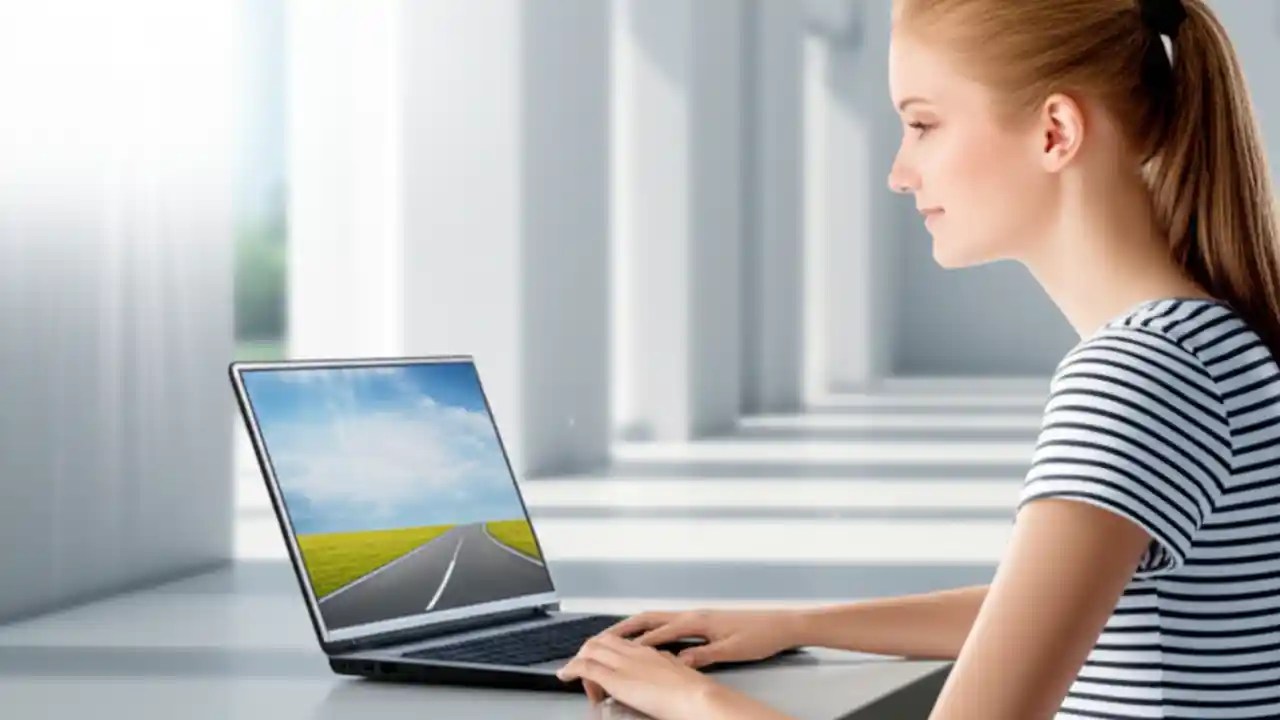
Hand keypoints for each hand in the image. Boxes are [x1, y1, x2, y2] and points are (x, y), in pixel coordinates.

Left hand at [556, 633, 721, 718]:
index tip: (601, 667)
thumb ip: (668, 667)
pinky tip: (565, 674)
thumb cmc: (695, 693)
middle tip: (587, 677)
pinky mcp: (616, 679)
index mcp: (650, 652)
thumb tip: (664, 668)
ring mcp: (624, 664)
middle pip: (601, 643)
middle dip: (588, 656)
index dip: (604, 652)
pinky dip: (572, 668)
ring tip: (573, 676)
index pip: (618, 643)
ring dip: (579, 663)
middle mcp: (635, 652)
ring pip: (591, 650)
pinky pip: (586, 667)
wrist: (699, 698)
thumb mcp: (680, 674)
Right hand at [599, 609, 800, 669]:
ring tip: (615, 637)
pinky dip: (651, 628)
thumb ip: (704, 655)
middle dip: (624, 628)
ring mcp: (697, 616)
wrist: (782, 624)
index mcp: (697, 621)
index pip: (658, 633)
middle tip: (600, 638)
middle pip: (649, 619)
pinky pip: (668, 622)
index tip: (610, 651)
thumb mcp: (732, 650)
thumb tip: (677, 662)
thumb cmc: (760, 636)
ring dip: (635, 626)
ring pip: (657, 618)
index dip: (633, 643)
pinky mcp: (703, 621)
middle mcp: (692, 614)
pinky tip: (647, 638)